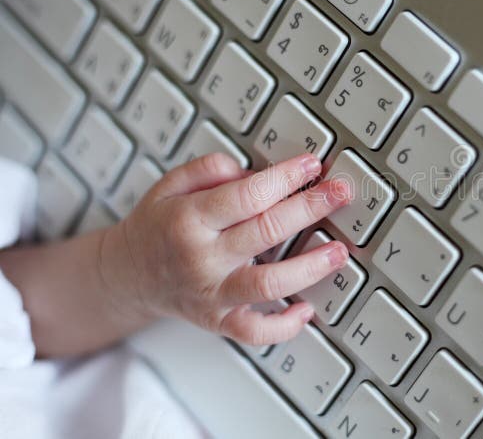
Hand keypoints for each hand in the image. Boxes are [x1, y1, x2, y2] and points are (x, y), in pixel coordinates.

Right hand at [100, 152, 351, 346]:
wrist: (127, 276)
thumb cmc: (157, 226)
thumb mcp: (170, 185)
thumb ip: (208, 170)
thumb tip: (252, 172)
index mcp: (189, 218)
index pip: (248, 194)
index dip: (286, 178)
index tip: (311, 165)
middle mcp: (201, 257)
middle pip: (267, 231)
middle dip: (311, 208)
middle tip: (341, 193)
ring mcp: (211, 293)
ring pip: (268, 284)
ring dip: (310, 267)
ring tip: (338, 252)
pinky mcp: (218, 321)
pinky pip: (255, 332)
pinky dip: (284, 326)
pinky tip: (307, 308)